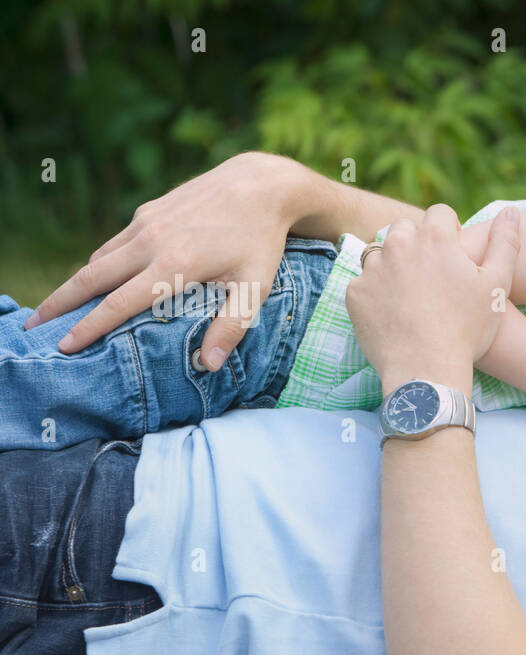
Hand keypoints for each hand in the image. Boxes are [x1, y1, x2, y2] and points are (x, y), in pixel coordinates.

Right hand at [28, 152, 296, 370]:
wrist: (259, 186)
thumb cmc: (261, 242)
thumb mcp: (256, 288)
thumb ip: (231, 327)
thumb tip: (208, 365)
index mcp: (173, 266)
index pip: (119, 304)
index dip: (89, 327)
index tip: (64, 347)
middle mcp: (150, 242)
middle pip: (91, 278)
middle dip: (60, 304)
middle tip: (34, 328)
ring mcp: (145, 224)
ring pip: (98, 259)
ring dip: (74, 285)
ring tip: (58, 309)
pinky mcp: (147, 212)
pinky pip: (114, 245)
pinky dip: (97, 265)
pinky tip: (95, 280)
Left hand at [345, 204, 519, 390]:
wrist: (427, 371)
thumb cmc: (467, 330)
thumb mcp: (497, 286)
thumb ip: (505, 243)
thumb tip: (511, 211)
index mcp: (434, 238)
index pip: (440, 213)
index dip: (450, 232)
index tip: (454, 258)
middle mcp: (398, 245)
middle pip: (406, 228)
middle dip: (418, 244)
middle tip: (432, 278)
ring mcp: (372, 269)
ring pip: (382, 254)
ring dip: (394, 266)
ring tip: (412, 298)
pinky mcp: (354, 294)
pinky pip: (364, 283)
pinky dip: (376, 293)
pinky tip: (394, 314)